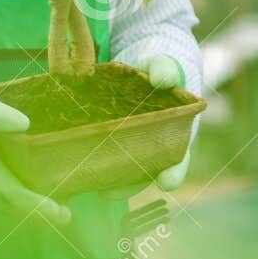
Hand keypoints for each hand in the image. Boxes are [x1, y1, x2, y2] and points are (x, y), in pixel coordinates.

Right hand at [0, 72, 70, 225]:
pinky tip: (24, 191)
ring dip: (24, 208)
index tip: (59, 213)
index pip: (9, 192)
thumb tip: (24, 124)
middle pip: (7, 203)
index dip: (35, 206)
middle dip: (36, 213)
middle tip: (65, 215)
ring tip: (53, 208)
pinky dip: (11, 197)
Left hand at [102, 55, 191, 198]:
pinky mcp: (109, 143)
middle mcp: (154, 148)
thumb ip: (165, 69)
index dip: (173, 173)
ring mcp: (131, 148)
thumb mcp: (163, 65)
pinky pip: (103, 159)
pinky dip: (93, 166)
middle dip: (129, 187)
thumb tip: (162, 80)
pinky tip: (78, 170)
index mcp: (175, 134)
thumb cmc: (157, 69)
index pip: (178, 160)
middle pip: (144, 175)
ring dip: (108, 184)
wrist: (138, 68)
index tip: (166, 183)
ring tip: (92, 188)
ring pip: (122, 173)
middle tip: (111, 193)